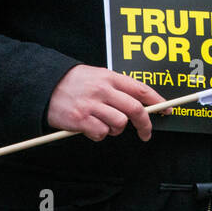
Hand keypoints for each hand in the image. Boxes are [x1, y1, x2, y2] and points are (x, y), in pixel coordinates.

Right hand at [46, 65, 165, 141]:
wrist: (44, 85)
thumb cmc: (73, 82)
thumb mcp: (96, 75)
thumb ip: (116, 87)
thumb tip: (139, 102)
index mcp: (109, 77)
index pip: (140, 89)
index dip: (157, 101)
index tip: (167, 110)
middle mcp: (103, 90)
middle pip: (135, 110)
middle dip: (144, 125)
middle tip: (145, 133)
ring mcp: (91, 105)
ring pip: (119, 124)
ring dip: (116, 130)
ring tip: (104, 124)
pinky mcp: (80, 120)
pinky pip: (101, 133)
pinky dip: (99, 134)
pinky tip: (90, 127)